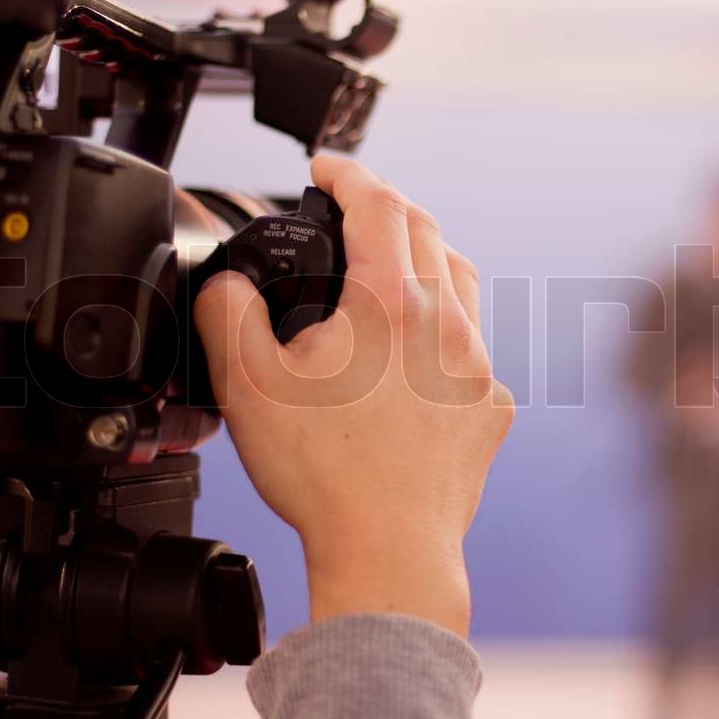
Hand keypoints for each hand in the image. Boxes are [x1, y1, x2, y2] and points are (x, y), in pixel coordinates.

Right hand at [194, 156, 513, 636]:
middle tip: (353, 208)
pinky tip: (415, 353)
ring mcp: (477, 365)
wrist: (387, 551)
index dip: (348, 173)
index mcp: (388, 302)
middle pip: (426, 231)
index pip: (377, 204)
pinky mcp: (491, 406)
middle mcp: (445, 322)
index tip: (327, 167)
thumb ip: (228, 314)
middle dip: (386, 207)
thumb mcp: (246, 384)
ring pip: (460, 281)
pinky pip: (472, 344)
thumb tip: (227, 285)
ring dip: (424, 259)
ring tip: (390, 268)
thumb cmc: (322, 474)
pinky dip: (443, 328)